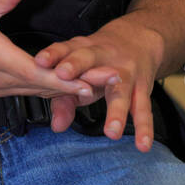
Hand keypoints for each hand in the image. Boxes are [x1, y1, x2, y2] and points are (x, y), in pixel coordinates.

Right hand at [0, 0, 97, 102]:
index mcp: (1, 60)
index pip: (46, 75)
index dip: (77, 78)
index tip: (102, 76)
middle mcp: (3, 80)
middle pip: (51, 88)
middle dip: (85, 84)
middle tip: (115, 79)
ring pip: (40, 92)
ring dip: (69, 89)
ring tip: (98, 84)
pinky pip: (28, 91)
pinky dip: (50, 90)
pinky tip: (63, 86)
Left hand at [33, 16, 163, 152]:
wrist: (139, 39)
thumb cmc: (100, 61)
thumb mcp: (81, 73)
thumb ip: (63, 97)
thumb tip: (56, 126)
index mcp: (83, 49)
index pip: (65, 48)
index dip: (53, 54)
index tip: (41, 61)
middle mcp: (104, 56)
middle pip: (89, 58)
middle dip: (76, 65)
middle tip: (63, 75)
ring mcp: (125, 72)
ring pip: (120, 89)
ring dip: (116, 111)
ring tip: (112, 132)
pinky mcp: (142, 87)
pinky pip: (143, 109)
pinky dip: (144, 128)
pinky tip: (143, 145)